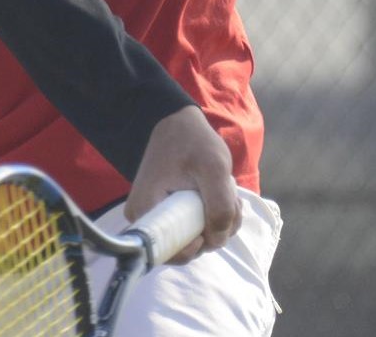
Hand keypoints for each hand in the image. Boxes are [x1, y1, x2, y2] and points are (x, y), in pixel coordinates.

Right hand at [124, 106, 240, 263]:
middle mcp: (145, 220)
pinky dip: (213, 218)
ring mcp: (157, 219)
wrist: (179, 125)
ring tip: (227, 193)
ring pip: (195, 240)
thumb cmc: (192, 142)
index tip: (213, 223)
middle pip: (185, 248)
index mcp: (146, 209)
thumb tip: (217, 240)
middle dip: (215, 230)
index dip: (196, 246)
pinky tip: (220, 196)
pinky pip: (194, 230)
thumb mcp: (214, 168)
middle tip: (230, 201)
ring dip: (220, 223)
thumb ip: (220, 207)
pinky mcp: (169, 216)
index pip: (169, 251)